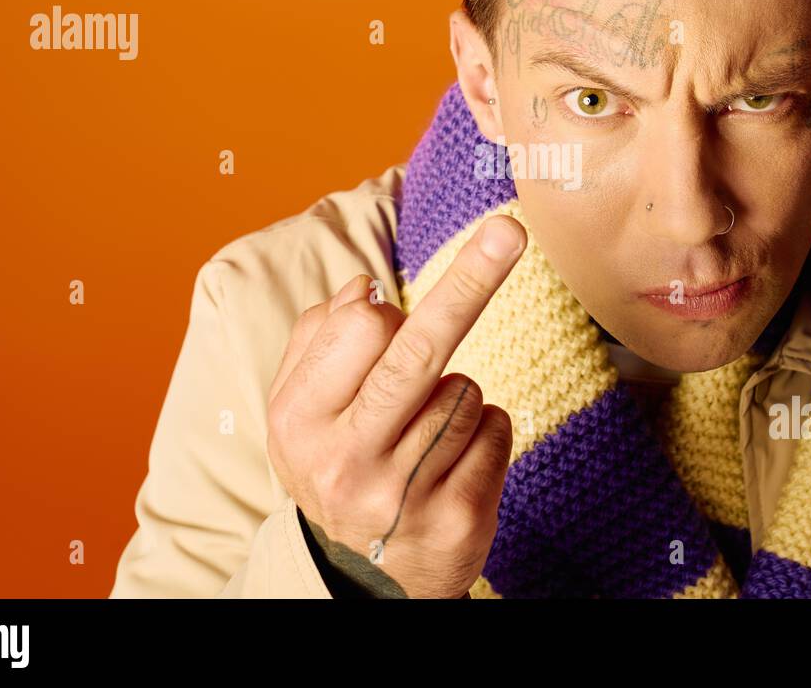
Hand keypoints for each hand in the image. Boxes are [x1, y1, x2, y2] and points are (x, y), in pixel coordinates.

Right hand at [266, 214, 525, 597]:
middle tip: (509, 229)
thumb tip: (361, 284)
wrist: (362, 581)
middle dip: (471, 279)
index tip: (399, 291)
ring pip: (466, 387)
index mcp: (300, 421)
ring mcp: (405, 493)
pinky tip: (452, 462)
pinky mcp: (459, 516)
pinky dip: (485, 430)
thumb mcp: (302, 411)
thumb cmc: (338, 465)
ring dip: (457, 394)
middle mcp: (347, 460)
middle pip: (420, 347)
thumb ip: (319, 340)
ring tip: (423, 435)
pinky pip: (496, 427)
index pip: (360, 325)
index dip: (386, 312)